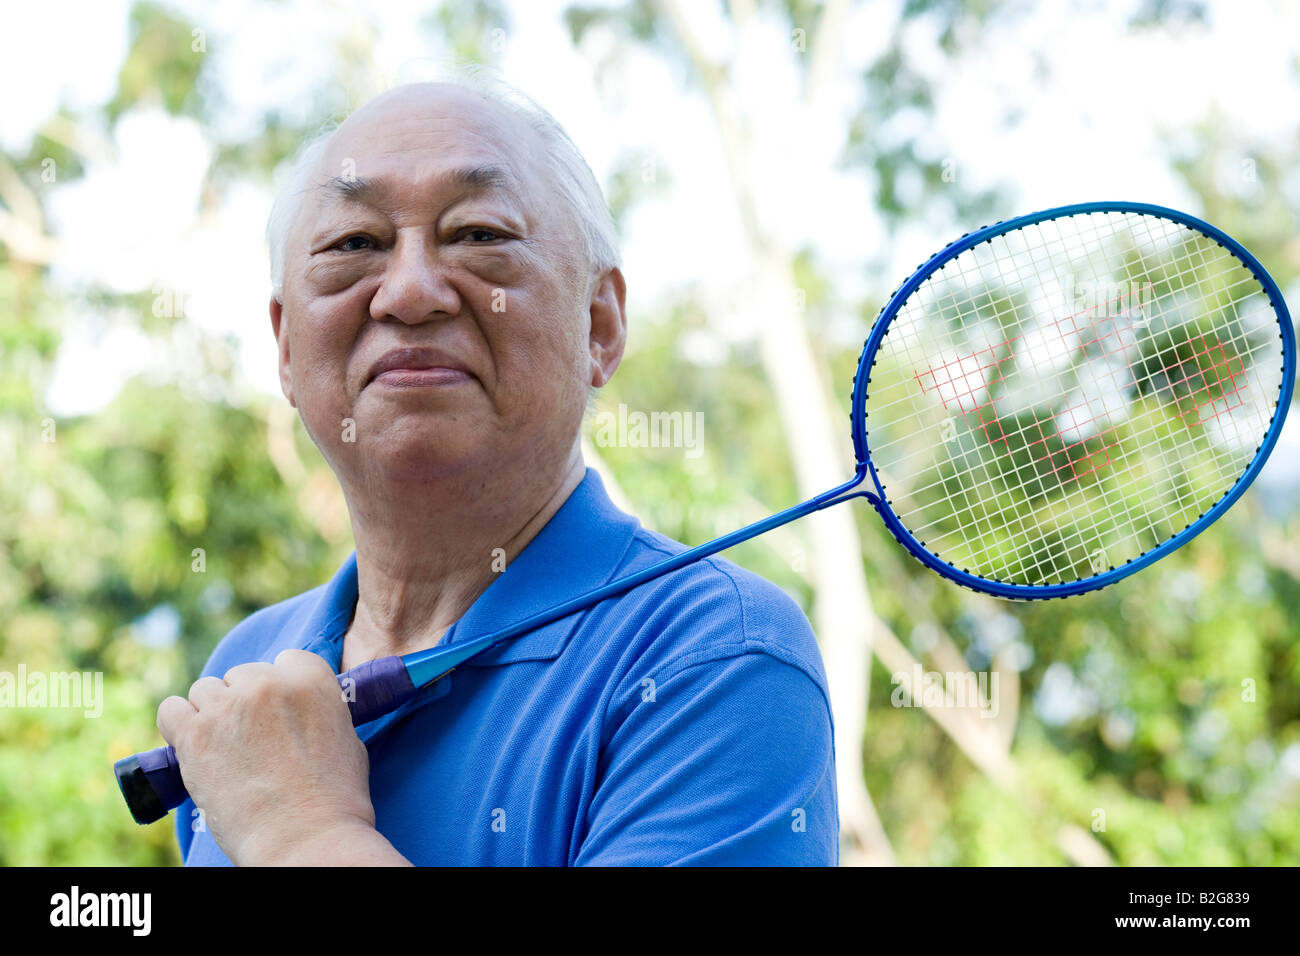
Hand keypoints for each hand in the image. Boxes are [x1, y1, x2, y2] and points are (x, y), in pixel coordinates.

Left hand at [157, 648, 377, 865]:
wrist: (306, 839)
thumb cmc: (335, 799)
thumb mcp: (346, 738)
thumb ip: (319, 710)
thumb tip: (300, 710)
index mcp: (311, 678)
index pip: (286, 659)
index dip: (281, 686)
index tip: (279, 712)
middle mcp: (268, 684)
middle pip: (243, 674)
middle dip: (245, 702)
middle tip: (251, 739)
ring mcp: (228, 707)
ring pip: (206, 690)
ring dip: (212, 713)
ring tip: (223, 748)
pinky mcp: (195, 735)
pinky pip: (170, 710)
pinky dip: (177, 725)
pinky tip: (191, 745)